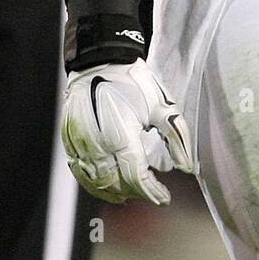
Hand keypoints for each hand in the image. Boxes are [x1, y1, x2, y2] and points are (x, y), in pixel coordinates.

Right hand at [62, 60, 193, 204]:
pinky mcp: (70, 140)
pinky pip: (79, 171)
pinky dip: (93, 183)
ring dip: (115, 192)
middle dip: (136, 193)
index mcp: (122, 135)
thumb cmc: (134, 82)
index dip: (151, 192)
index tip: (164, 197)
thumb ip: (177, 138)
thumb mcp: (163, 106)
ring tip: (131, 195)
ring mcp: (81, 143)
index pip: (136, 177)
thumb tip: (188, 167)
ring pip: (96, 182)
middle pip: (116, 184)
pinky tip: (106, 186)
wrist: (101, 61)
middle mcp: (98, 144)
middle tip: (151, 193)